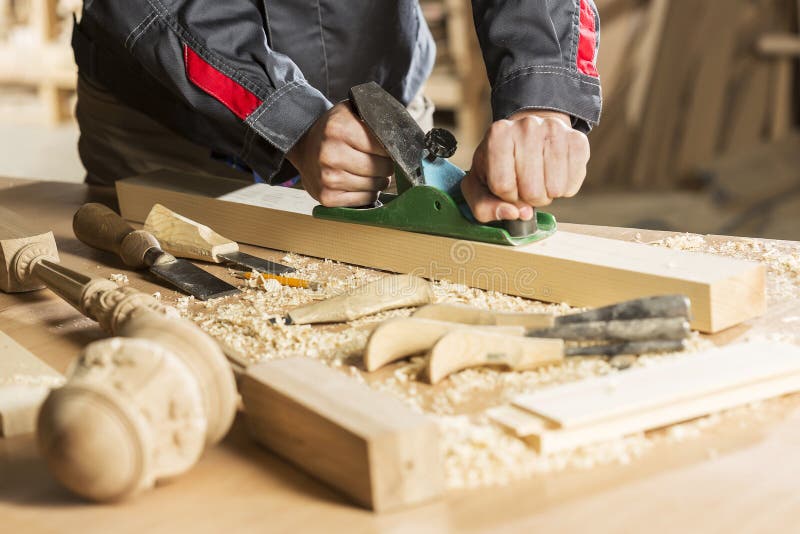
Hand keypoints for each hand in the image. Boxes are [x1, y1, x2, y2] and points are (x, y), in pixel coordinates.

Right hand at [287, 102, 392, 205]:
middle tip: (379, 161)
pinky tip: (361, 183)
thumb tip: (404, 137)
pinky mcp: (327, 197)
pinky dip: (368, 193)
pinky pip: (364, 199)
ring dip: (378, 181)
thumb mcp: (350, 112)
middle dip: (386, 166)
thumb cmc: (334, 131)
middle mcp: (331, 154)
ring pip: (374, 186)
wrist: (304, 146)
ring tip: (370, 172)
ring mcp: (328, 178)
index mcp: (339, 129)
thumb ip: (375, 118)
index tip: (388, 149)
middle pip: (381, 168)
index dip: (390, 149)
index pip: (383, 146)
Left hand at [461, 110, 589, 222]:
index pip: (503, 186)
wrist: (529, 137)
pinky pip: (572, 184)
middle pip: (531, 190)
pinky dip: (565, 189)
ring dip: (547, 194)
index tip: (507, 186)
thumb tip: (514, 213)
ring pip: (554, 189)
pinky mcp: (578, 140)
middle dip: (528, 198)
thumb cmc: (501, 164)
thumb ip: (484, 207)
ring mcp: (555, 130)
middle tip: (526, 184)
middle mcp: (527, 127)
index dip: (506, 195)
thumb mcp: (479, 185)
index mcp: (498, 135)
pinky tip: (556, 176)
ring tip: (540, 179)